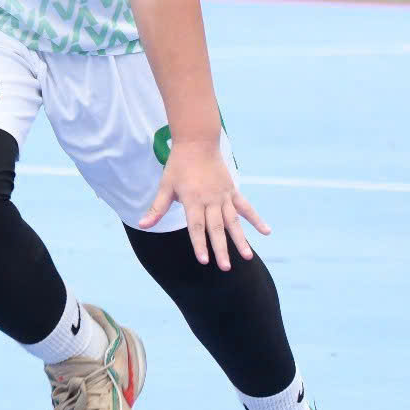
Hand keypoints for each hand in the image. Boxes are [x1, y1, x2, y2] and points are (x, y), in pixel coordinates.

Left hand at [139, 134, 267, 268]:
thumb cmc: (178, 166)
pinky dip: (256, 219)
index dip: (200, 244)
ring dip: (240, 239)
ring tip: (247, 257)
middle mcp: (210, 200)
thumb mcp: (165, 186)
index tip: (204, 260)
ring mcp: (223, 196)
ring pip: (233, 221)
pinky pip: (246, 207)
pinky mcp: (232, 190)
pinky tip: (266, 232)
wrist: (197, 142)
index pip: (196, 227)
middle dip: (221, 248)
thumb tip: (143, 225)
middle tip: (225, 268)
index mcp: (193, 200)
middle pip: (216, 228)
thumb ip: (157, 208)